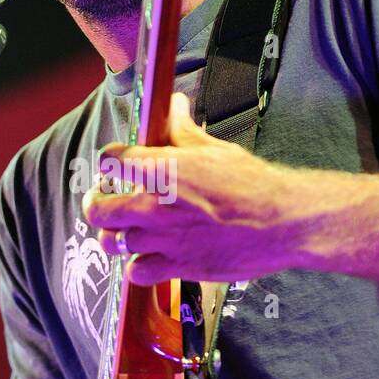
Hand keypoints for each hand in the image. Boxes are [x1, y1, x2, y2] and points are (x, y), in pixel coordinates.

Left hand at [81, 92, 305, 284]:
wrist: (281, 222)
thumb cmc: (253, 185)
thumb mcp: (214, 149)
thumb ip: (184, 130)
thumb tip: (174, 106)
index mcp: (161, 170)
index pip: (110, 160)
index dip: (109, 161)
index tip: (114, 166)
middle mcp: (154, 206)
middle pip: (97, 208)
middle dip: (96, 202)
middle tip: (104, 199)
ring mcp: (163, 239)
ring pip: (111, 243)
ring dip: (114, 235)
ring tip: (123, 230)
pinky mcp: (177, 266)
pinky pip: (137, 273)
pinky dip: (137, 267)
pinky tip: (147, 258)